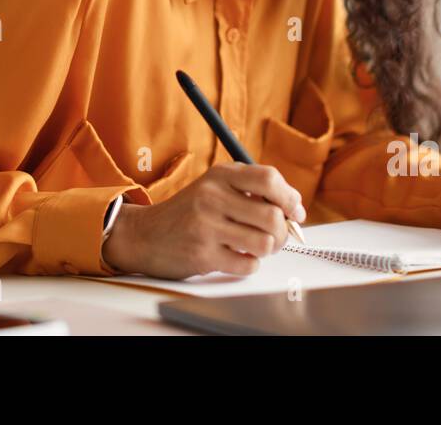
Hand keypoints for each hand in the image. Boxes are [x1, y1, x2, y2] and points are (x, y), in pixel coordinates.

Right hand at [101, 162, 306, 278]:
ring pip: (265, 243)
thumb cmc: (188, 212)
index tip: (295, 211)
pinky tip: (237, 257)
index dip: (290, 197)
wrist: (145, 235)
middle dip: (283, 231)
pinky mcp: (203, 254)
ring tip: (255, 247)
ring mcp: (206, 226)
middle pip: (273, 216)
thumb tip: (296, 208)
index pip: (269, 179)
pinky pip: (247, 265)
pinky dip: (250, 265)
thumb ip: (251, 189)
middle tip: (276, 236)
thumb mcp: (214, 186)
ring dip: (267, 249)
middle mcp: (212, 197)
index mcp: (219, 175)